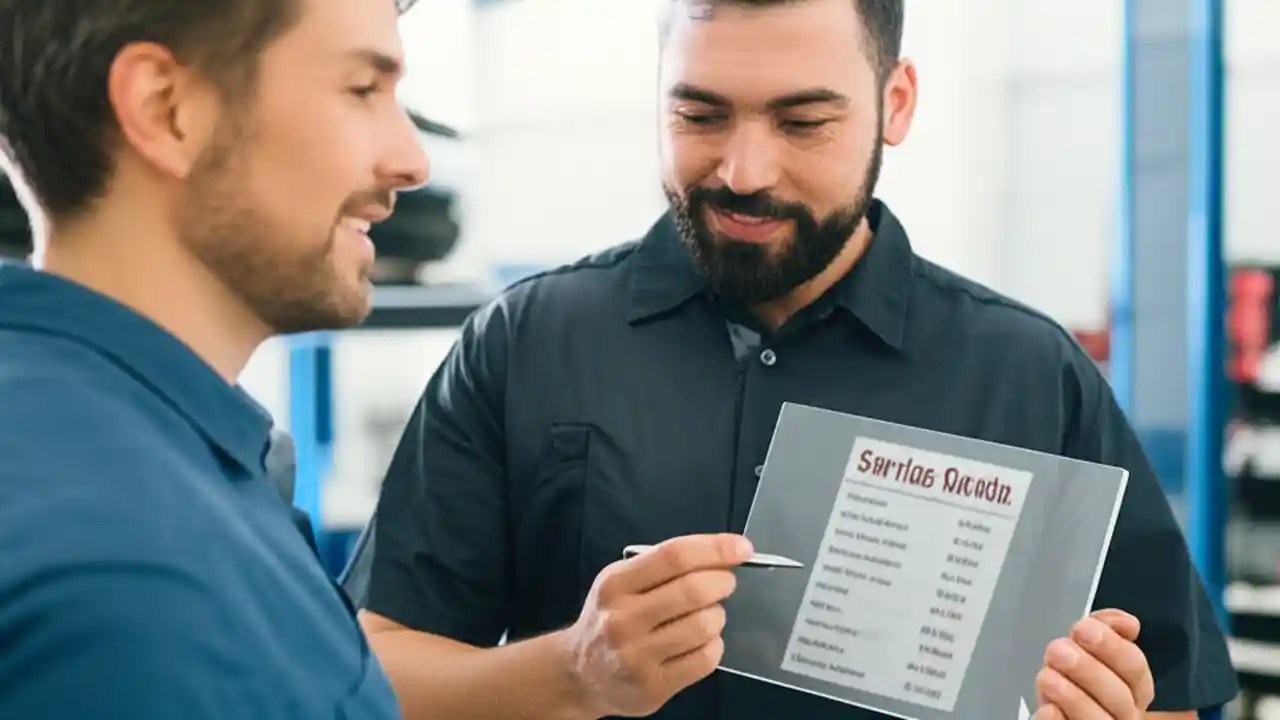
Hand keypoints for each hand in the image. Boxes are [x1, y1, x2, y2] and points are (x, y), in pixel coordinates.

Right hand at [560, 533, 752, 717]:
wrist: (580, 673)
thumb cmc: (611, 618)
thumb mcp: (621, 582)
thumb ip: (663, 566)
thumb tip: (722, 554)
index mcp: (615, 584)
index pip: (674, 556)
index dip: (715, 548)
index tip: (741, 548)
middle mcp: (622, 619)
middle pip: (693, 590)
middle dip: (722, 581)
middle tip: (725, 582)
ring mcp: (636, 656)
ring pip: (703, 625)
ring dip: (717, 615)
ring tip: (708, 615)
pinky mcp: (653, 686)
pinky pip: (704, 659)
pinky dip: (714, 646)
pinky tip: (701, 642)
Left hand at [1034, 609, 1154, 718]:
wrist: (1053, 709)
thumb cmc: (1075, 678)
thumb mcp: (1087, 648)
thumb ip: (1105, 628)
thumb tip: (1128, 624)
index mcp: (1134, 687)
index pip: (1135, 667)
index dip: (1111, 646)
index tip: (1083, 629)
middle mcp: (1125, 713)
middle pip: (1120, 696)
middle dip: (1087, 669)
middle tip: (1058, 651)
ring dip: (1071, 696)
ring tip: (1047, 677)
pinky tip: (1048, 708)